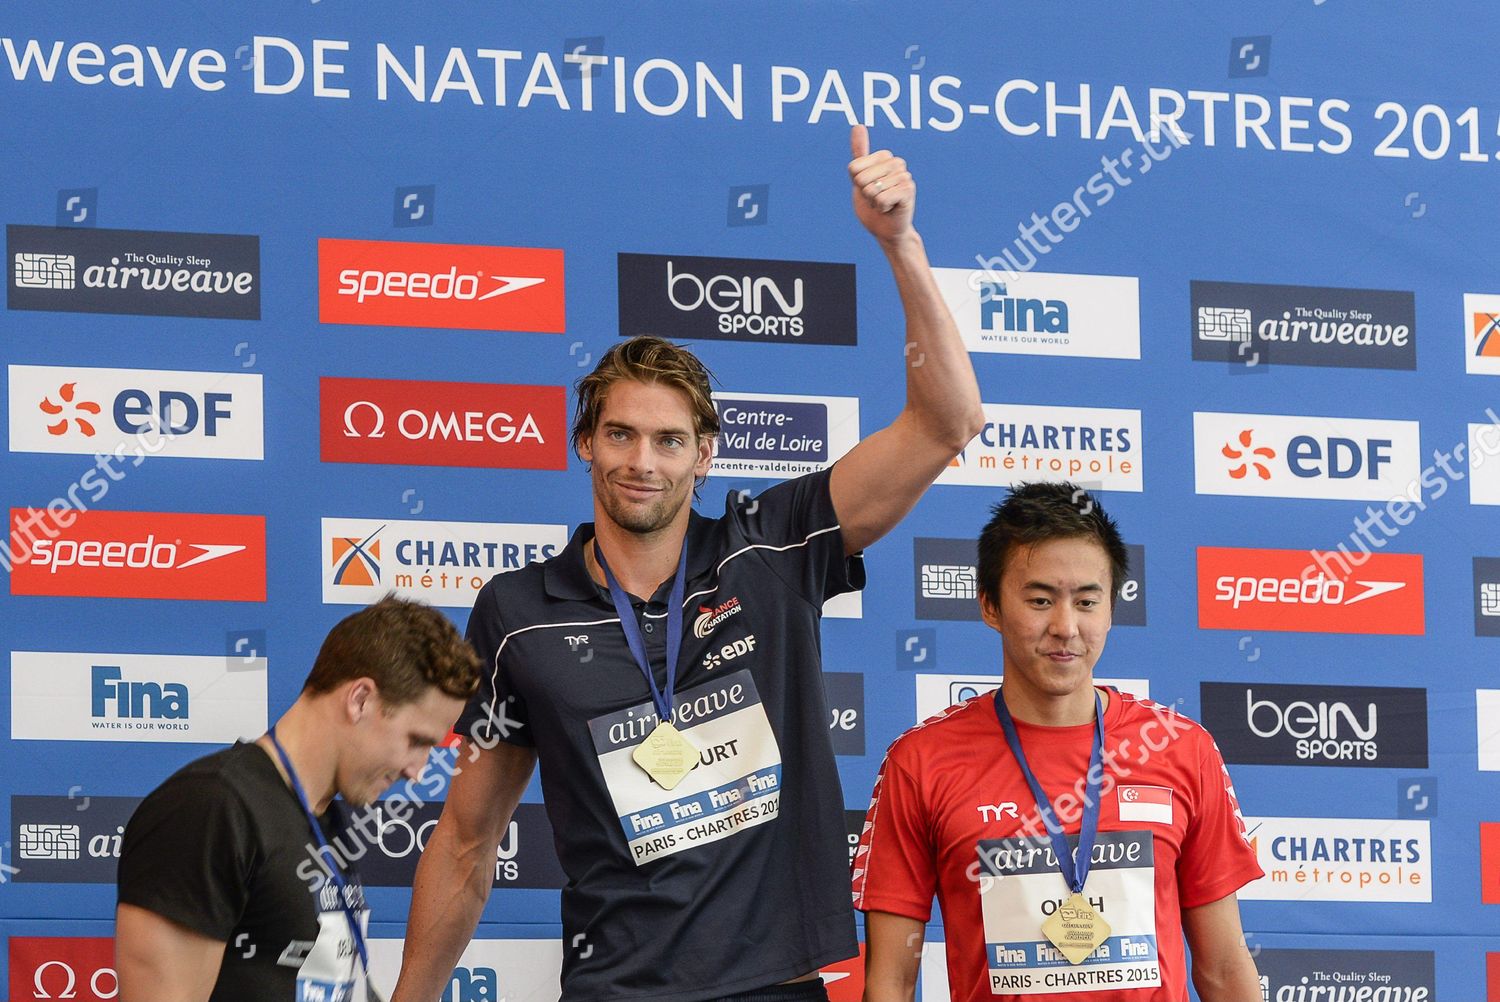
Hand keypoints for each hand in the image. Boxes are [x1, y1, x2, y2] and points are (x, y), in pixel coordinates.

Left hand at [848, 124, 914, 243]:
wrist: (887, 230)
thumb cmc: (873, 205)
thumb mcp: (859, 178)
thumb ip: (859, 153)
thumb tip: (858, 124)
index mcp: (885, 156)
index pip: (854, 168)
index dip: (857, 184)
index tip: (869, 189)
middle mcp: (897, 162)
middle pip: (861, 178)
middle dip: (865, 194)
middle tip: (877, 199)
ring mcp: (905, 176)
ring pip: (870, 190)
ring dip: (874, 203)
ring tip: (884, 204)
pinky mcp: (908, 191)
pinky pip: (881, 198)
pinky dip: (881, 208)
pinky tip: (890, 208)